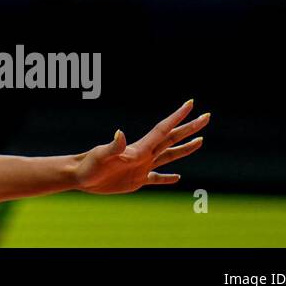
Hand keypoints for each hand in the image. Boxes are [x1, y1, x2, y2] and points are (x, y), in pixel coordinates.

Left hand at [73, 99, 209, 193]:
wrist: (79, 175)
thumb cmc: (89, 165)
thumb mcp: (102, 155)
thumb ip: (114, 146)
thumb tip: (120, 133)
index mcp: (139, 148)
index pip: (164, 129)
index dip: (177, 117)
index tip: (191, 104)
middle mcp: (144, 155)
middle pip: (172, 138)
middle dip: (189, 128)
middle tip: (206, 116)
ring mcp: (141, 167)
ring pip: (169, 156)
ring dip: (184, 149)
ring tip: (200, 141)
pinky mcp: (136, 180)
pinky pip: (157, 178)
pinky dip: (168, 178)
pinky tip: (178, 178)